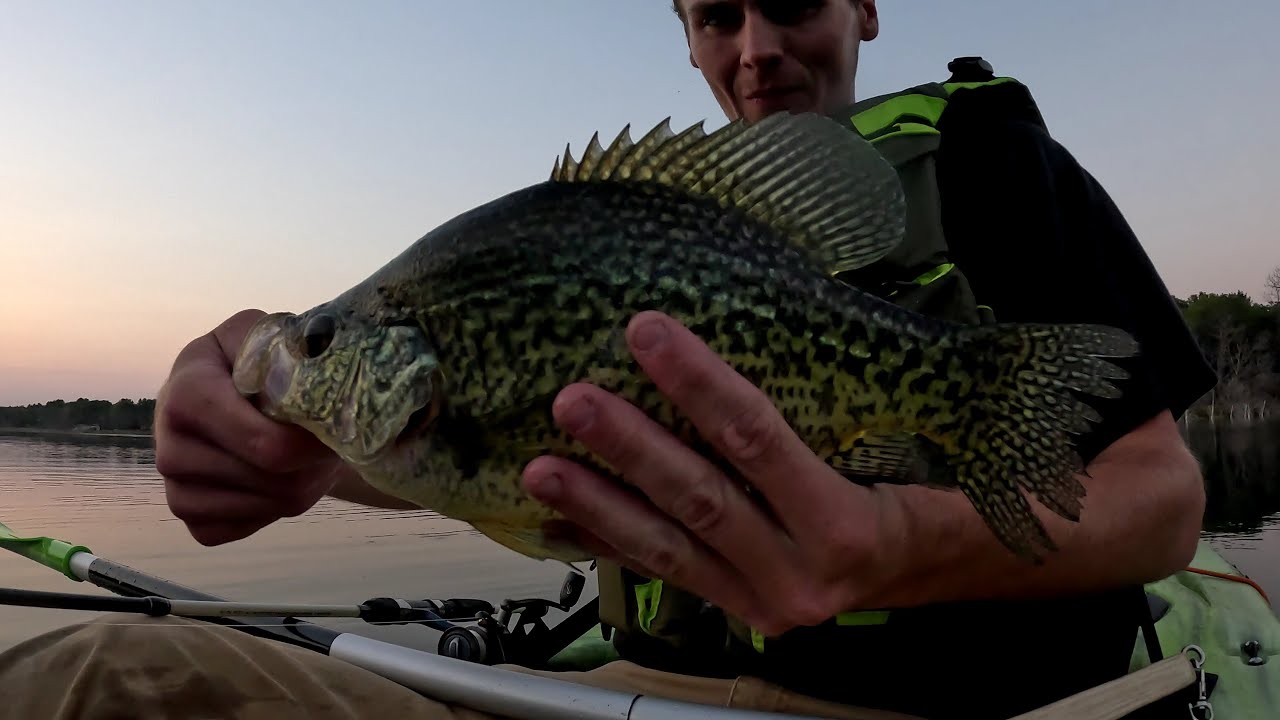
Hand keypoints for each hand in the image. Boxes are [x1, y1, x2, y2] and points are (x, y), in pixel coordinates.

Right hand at [154, 309, 346, 545]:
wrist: (235, 398)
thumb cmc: (255, 365)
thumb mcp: (266, 337)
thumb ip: (286, 351)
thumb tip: (312, 385)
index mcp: (186, 393)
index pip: (264, 443)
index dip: (309, 442)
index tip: (331, 427)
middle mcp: (168, 444)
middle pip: (271, 479)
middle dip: (311, 463)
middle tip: (322, 441)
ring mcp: (174, 486)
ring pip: (266, 505)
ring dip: (299, 485)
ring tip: (301, 456)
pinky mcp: (189, 517)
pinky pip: (245, 527)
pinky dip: (272, 510)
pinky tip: (272, 479)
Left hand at [520, 311, 899, 636]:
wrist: (926, 569)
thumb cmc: (912, 492)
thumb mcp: (892, 447)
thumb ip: (822, 409)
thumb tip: (749, 325)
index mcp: (841, 524)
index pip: (757, 439)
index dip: (698, 384)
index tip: (647, 334)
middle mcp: (798, 573)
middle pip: (701, 497)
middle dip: (630, 447)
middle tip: (573, 401)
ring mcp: (762, 601)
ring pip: (669, 547)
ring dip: (599, 505)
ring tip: (542, 468)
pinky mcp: (736, 613)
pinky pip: (665, 575)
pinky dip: (610, 546)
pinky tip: (560, 524)